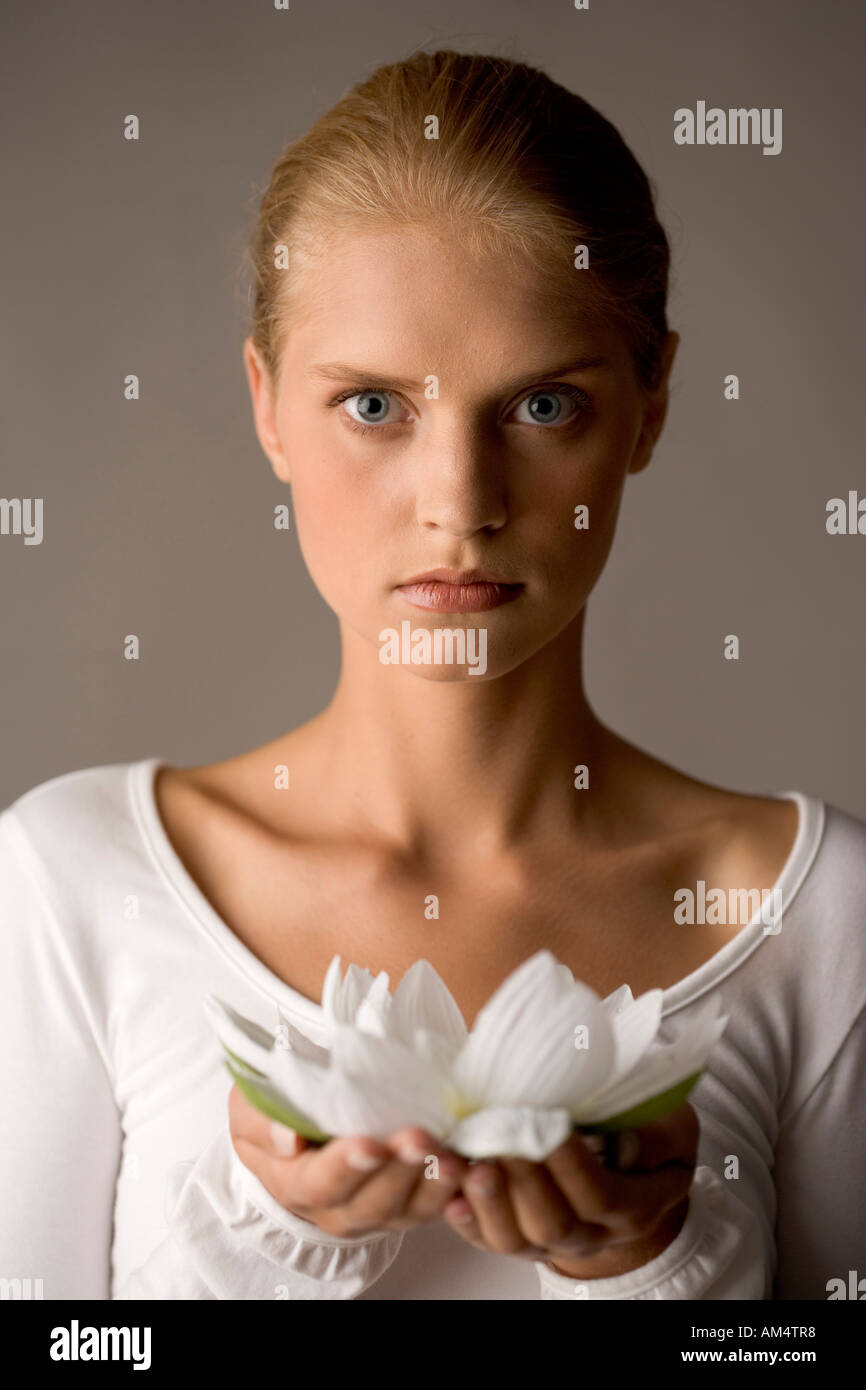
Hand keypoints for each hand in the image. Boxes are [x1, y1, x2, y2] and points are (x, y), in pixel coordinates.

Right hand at [228, 1084, 470, 1237]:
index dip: (346, 1167)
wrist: (299, 1128)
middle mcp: (339, 1208)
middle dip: (398, 1172)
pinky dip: (457, 1187)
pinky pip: (437, 1205)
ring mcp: (380, 1210)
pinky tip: (473, 1163)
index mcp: (296, 1184)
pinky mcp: (411, 1202)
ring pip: (409, 1209)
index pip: (320, 1183)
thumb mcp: (248, 1108)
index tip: (369, 1142)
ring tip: (451, 1156)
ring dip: (433, 1183)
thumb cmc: (275, 1113)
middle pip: (371, 1202)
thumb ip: (261, 1122)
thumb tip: (288, 1140)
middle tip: (418, 1140)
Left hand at [441, 1102, 698, 1277]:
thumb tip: (625, 1144)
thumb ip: (655, 1138)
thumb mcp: (671, 1127)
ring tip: (467, 1162)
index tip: (551, 1126)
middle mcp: (590, 1235)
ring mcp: (549, 1242)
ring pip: (513, 1238)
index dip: (572, 1166)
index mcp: (634, 1209)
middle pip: (551, 1223)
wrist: (630, 1165)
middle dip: (522, 1180)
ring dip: (485, 1200)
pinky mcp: (517, 1235)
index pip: (600, 1196)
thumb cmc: (648, 1133)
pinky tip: (450, 1188)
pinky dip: (465, 1217)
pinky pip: (485, 1238)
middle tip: (500, 1137)